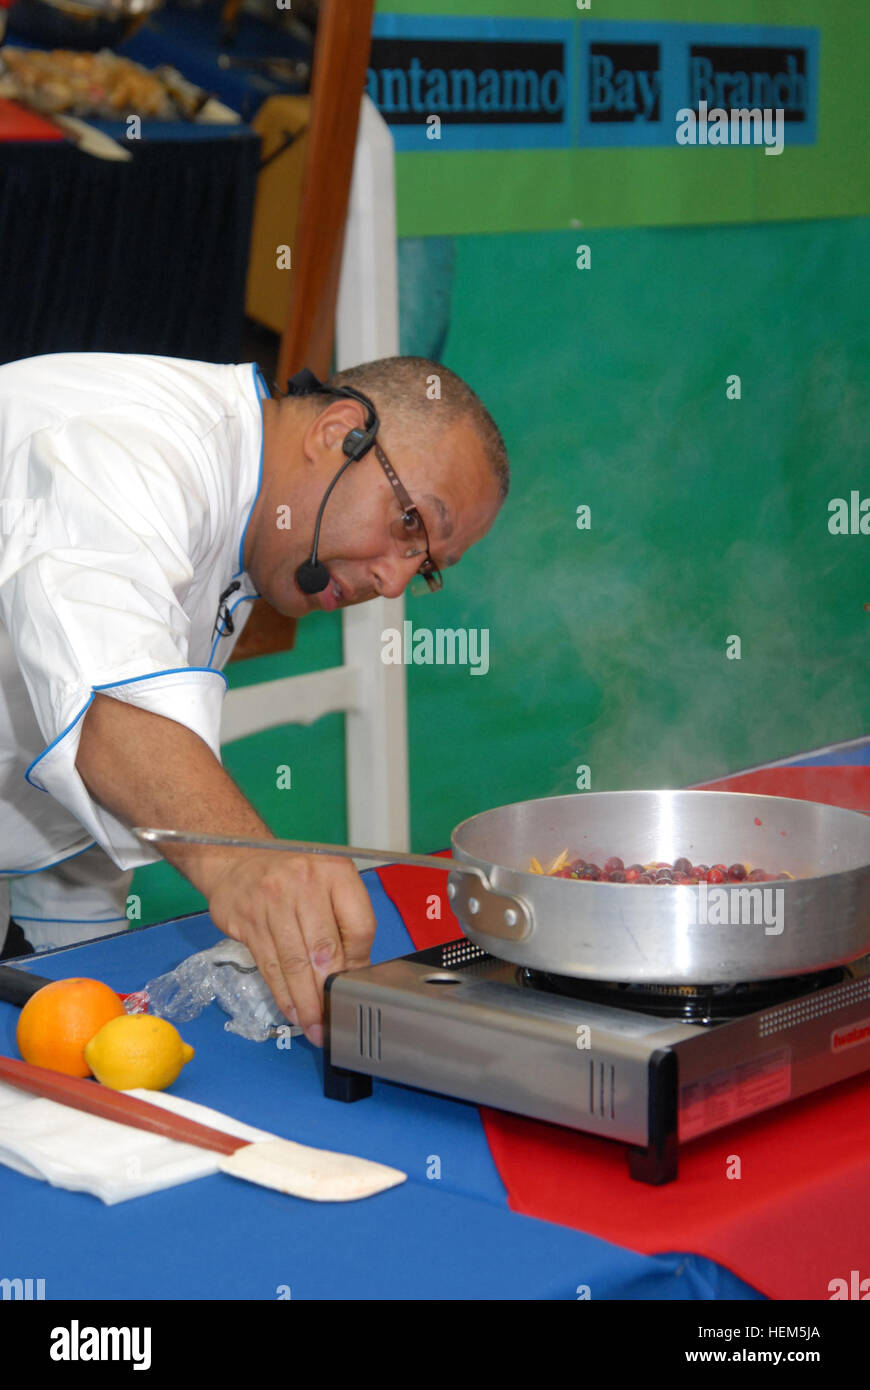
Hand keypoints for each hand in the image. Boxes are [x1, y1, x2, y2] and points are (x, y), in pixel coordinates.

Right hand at [205, 851, 375, 1045]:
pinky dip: (282, 993)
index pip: (359, 927)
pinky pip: (269, 965)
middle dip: (330, 992)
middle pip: (325, 949)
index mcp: (336, 871)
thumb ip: (344, 923)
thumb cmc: (292, 877)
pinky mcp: (247, 919)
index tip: (354, 985)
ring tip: (314, 1026)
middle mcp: (304, 881)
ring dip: (305, 1002)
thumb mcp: (328, 885)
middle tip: (334, 1021)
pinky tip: (291, 1011)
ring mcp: (272, 900)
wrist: (238, 859)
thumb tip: (356, 974)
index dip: (358, 963)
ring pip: (294, 962)